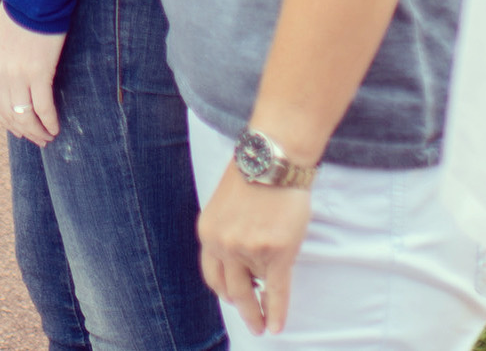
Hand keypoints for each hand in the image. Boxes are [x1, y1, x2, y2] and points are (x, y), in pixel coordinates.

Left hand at [0, 6, 65, 146]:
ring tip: (48, 137)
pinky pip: (43, 107)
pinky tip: (56, 127)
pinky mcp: (38, 71)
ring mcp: (16, 73)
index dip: (5, 120)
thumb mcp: (3, 34)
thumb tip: (14, 75)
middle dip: (23, 130)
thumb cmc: (25, 9)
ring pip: (24, 116)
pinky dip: (49, 121)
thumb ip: (4, 57)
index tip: (18, 128)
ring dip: (37, 131)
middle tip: (37, 139)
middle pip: (7, 113)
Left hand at [198, 168, 311, 336]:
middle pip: (230, 290)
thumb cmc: (254, 174)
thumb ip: (228, 232)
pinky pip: (276, 292)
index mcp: (208, 233)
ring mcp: (249, 251)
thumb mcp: (225, 206)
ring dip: (261, 304)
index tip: (233, 299)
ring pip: (256, 287)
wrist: (273, 158)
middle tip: (252, 323)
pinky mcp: (276, 253)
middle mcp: (224, 245)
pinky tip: (277, 327)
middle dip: (242, 308)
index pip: (212, 274)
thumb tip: (241, 260)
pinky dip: (276, 313)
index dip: (224, 290)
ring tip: (267, 320)